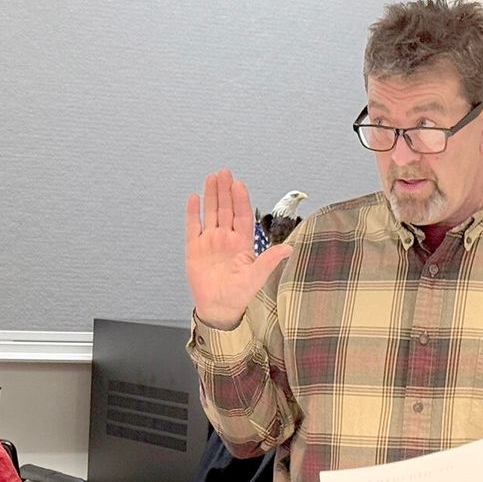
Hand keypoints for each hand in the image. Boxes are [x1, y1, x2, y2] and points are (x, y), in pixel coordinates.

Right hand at [185, 168, 293, 328]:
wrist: (218, 308)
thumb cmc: (239, 295)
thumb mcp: (256, 277)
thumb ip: (269, 260)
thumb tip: (289, 248)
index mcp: (242, 243)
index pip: (242, 216)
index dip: (241, 200)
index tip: (239, 185)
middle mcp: (226, 239)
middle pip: (225, 209)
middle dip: (225, 191)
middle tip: (224, 172)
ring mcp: (209, 242)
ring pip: (210, 213)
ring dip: (211, 196)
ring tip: (211, 178)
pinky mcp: (194, 249)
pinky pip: (193, 227)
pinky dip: (193, 212)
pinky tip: (194, 198)